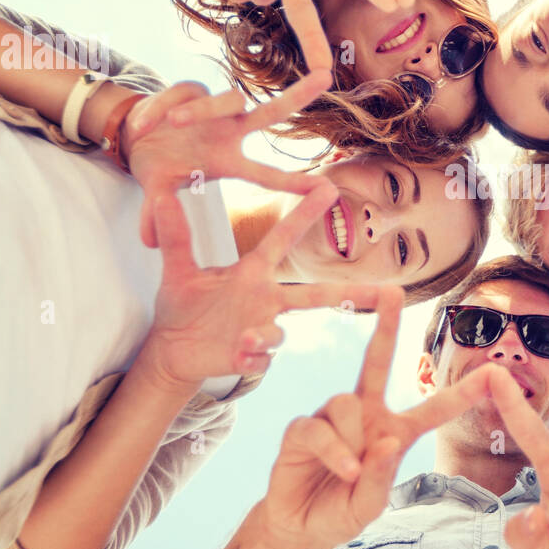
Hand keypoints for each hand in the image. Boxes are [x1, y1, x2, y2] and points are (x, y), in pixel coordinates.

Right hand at [123, 69, 333, 248]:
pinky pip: (184, 93)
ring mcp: (214, 109)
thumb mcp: (158, 193)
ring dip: (200, 112)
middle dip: (298, 96)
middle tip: (325, 78)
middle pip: (272, 113)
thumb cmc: (160, 167)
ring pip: (227, 100)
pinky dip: (162, 107)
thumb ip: (156, 216)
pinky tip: (142, 125)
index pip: (268, 175)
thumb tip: (146, 242)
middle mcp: (230, 132)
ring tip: (171, 123)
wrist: (133, 137)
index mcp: (229, 162)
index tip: (327, 190)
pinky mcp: (193, 88)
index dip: (295, 184)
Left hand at [145, 180, 380, 390]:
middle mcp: (264, 300)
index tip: (330, 188)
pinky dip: (252, 360)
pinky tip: (239, 359)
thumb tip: (162, 196)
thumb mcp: (177, 270)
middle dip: (350, 294)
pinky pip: (258, 360)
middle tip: (387, 292)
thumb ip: (175, 236)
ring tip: (245, 339)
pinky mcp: (248, 358)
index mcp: (251, 273)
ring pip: (279, 332)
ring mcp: (259, 329)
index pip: (283, 239)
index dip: (304, 214)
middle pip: (314, 295)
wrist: (171, 348)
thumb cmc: (181, 305)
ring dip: (266, 336)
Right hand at [259, 290, 502, 548]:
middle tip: (394, 291)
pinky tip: (342, 470)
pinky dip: (334, 451)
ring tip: (350, 473)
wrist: (300, 528)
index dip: (462, 393)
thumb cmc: (342, 512)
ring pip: (348, 402)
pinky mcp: (303, 428)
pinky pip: (319, 427)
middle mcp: (366, 415)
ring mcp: (333, 417)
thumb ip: (382, 478)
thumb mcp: (370, 505)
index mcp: (395, 432)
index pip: (434, 409)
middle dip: (385, 326)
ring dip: (352, 441)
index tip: (492, 374)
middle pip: (377, 362)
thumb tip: (386, 442)